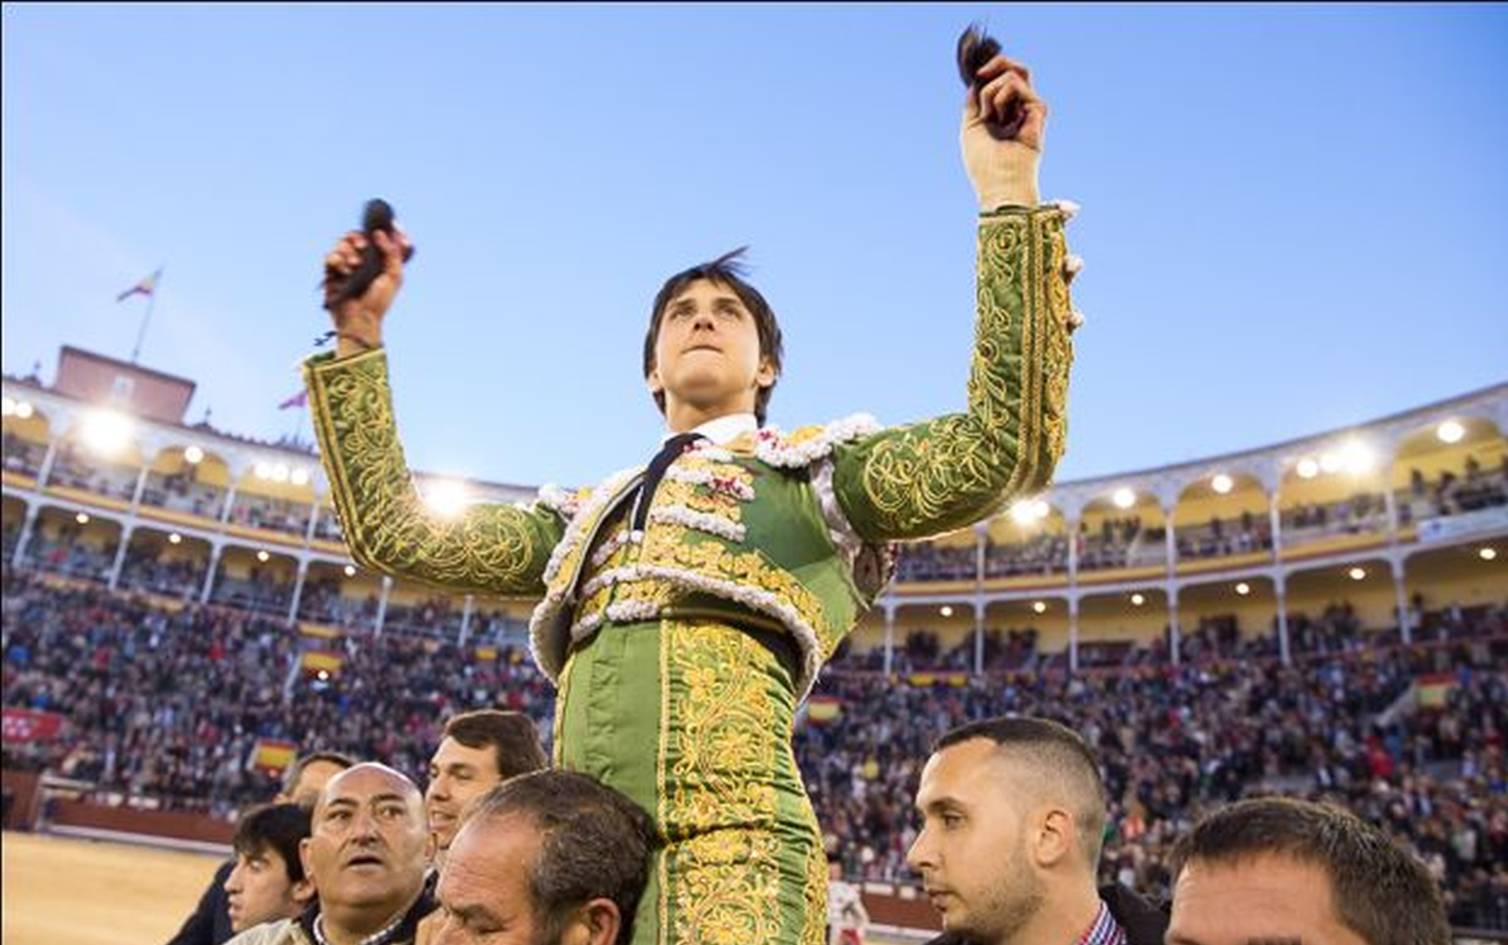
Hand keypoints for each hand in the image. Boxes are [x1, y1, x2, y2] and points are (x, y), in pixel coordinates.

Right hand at [322, 227, 409, 346]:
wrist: (359, 318)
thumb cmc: (379, 301)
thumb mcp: (394, 277)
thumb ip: (392, 253)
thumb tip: (380, 233)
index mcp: (379, 259)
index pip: (380, 237)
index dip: (385, 229)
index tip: (389, 223)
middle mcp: (363, 259)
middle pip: (356, 235)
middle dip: (358, 238)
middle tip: (363, 246)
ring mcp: (346, 264)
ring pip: (342, 243)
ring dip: (348, 252)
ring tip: (355, 266)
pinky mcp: (333, 271)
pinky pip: (330, 256)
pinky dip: (337, 261)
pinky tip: (345, 272)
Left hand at [960, 52, 1046, 209]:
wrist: (999, 181)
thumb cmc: (983, 162)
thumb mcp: (970, 125)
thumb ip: (974, 101)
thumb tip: (977, 80)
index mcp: (1003, 113)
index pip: (1001, 80)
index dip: (990, 69)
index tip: (975, 72)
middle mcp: (1019, 108)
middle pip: (1014, 68)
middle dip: (994, 63)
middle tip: (980, 75)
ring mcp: (1030, 108)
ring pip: (1012, 74)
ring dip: (991, 92)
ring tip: (991, 118)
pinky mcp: (1039, 109)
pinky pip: (1014, 84)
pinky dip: (999, 99)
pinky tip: (1001, 120)